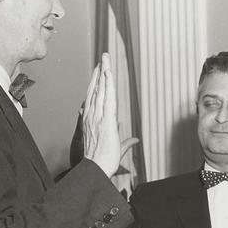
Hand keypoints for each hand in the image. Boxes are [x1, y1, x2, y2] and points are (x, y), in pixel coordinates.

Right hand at [82, 52, 138, 176]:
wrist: (96, 169)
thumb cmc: (103, 161)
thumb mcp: (117, 149)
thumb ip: (126, 142)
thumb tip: (135, 140)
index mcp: (92, 120)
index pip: (94, 97)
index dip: (97, 83)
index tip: (100, 71)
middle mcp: (92, 116)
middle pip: (95, 89)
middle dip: (100, 72)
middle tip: (103, 58)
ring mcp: (97, 116)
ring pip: (100, 89)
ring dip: (103, 72)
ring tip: (105, 58)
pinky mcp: (105, 119)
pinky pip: (106, 98)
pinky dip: (106, 84)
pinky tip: (107, 73)